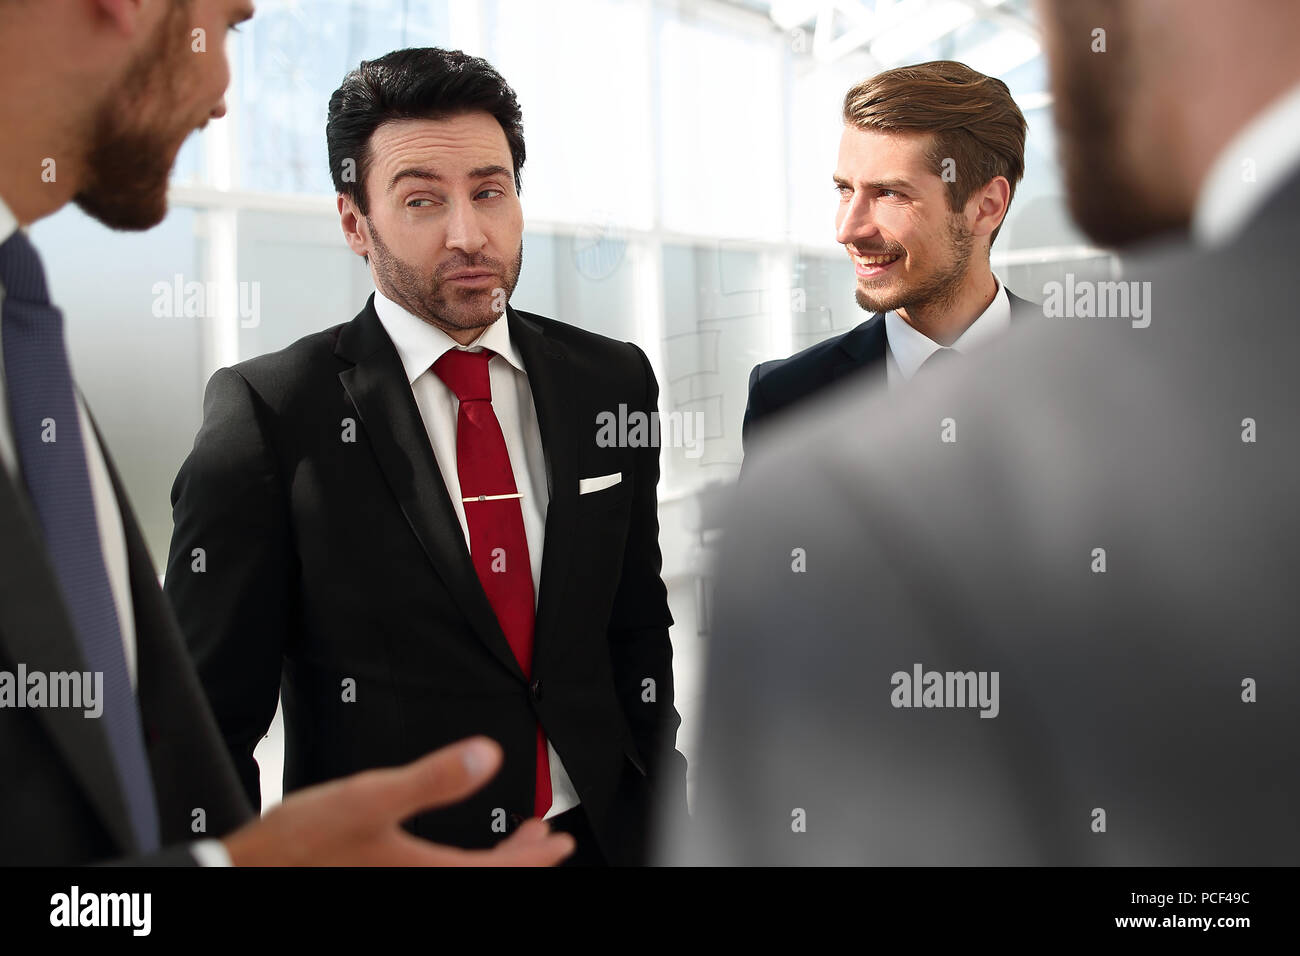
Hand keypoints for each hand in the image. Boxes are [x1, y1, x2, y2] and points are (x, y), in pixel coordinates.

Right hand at [222, 736, 573, 865]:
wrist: (244, 879)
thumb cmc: (300, 849)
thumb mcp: (371, 799)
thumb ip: (435, 777)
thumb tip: (488, 756)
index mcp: (429, 878)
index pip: (501, 874)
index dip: (536, 856)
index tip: (560, 839)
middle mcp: (417, 893)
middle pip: (486, 883)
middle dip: (520, 862)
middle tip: (545, 841)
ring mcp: (397, 893)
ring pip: (460, 884)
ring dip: (490, 867)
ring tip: (509, 845)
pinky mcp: (373, 887)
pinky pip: (433, 884)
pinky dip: (456, 871)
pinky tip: (444, 854)